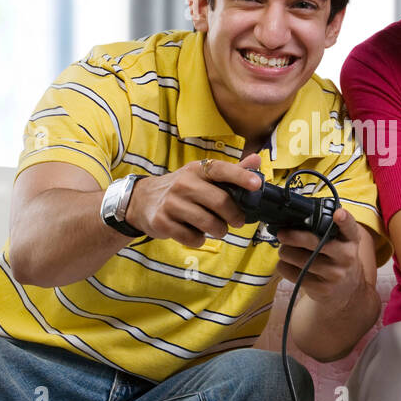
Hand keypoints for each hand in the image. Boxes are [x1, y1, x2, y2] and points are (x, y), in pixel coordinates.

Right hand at [125, 154, 262, 246]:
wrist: (143, 200)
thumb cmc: (182, 189)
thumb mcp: (202, 176)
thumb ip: (230, 171)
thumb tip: (256, 161)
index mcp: (197, 170)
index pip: (221, 169)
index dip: (241, 176)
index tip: (257, 185)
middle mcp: (183, 184)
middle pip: (220, 202)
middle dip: (234, 216)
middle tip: (238, 222)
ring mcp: (171, 203)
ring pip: (208, 223)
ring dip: (219, 231)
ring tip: (218, 229)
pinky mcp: (162, 222)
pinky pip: (192, 238)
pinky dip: (199, 240)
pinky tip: (196, 233)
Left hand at [274, 207, 368, 303]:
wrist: (346, 289)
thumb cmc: (336, 257)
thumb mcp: (341, 242)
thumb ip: (327, 228)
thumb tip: (296, 220)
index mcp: (351, 239)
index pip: (350, 227)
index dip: (344, 219)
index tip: (338, 214)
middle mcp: (346, 256)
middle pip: (316, 243)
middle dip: (294, 237)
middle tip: (282, 233)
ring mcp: (334, 274)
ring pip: (300, 259)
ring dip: (286, 252)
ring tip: (285, 250)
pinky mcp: (321, 288)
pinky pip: (293, 274)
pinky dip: (284, 266)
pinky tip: (287, 263)